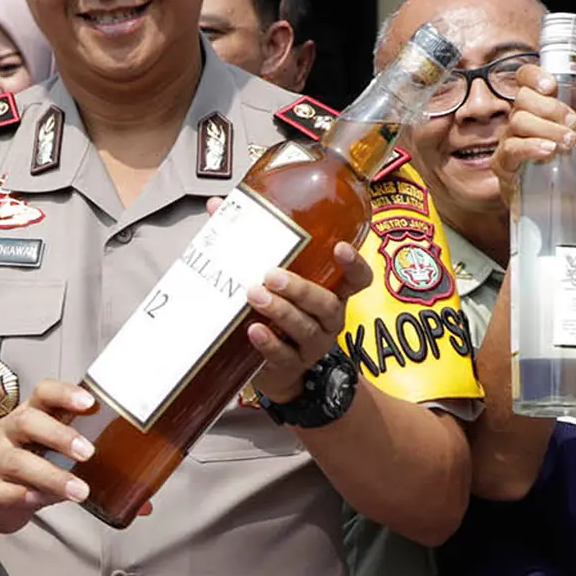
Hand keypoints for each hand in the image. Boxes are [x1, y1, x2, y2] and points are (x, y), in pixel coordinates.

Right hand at [0, 378, 114, 533]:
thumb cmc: (35, 469)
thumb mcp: (62, 461)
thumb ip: (101, 475)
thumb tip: (144, 504)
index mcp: (33, 416)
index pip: (44, 393)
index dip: (65, 393)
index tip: (89, 403)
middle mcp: (12, 432)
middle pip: (28, 421)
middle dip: (60, 435)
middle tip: (87, 452)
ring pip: (17, 460)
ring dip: (50, 475)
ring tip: (77, 490)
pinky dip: (21, 495)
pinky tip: (40, 500)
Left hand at [247, 243, 374, 406]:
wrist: (276, 369)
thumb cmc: (276, 314)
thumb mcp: (273, 281)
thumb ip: (251, 243)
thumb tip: (217, 206)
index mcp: (331, 292)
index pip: (357, 279)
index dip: (354, 264)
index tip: (340, 247)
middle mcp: (328, 318)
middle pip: (326, 303)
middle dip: (301, 289)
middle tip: (272, 276)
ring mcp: (313, 344)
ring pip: (304, 327)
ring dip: (280, 311)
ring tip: (255, 296)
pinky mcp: (291, 365)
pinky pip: (283, 355)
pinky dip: (269, 342)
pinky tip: (254, 330)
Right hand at [489, 63, 575, 185]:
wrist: (573, 202)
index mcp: (539, 107)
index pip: (524, 79)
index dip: (534, 76)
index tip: (552, 86)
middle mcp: (520, 121)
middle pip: (522, 98)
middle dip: (550, 107)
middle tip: (573, 122)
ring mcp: (509, 142)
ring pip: (518, 121)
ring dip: (547, 128)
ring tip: (568, 142)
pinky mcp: (503, 165)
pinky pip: (511, 149)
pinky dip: (531, 147)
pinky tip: (548, 151)